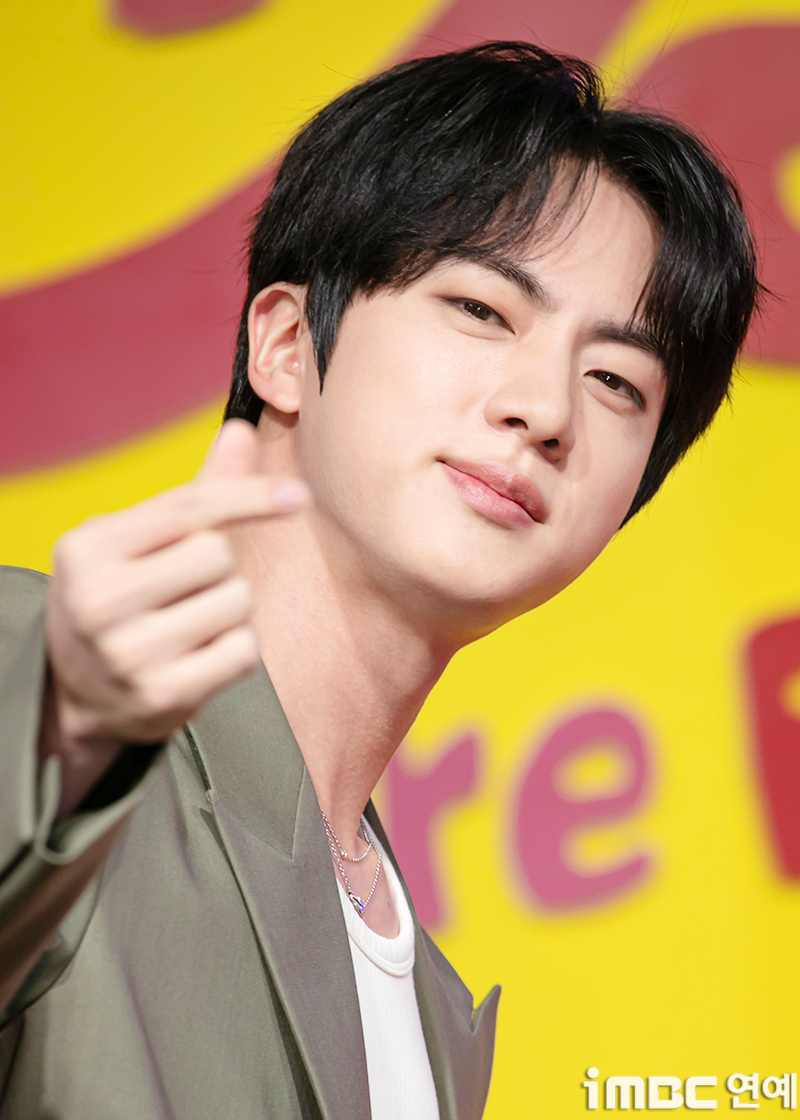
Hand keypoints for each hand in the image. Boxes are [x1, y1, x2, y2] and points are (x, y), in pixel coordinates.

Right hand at [45, 419, 307, 752]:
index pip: (186, 507)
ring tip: (192, 623)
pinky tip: (200, 655)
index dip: (250, 495)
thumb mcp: (134, 542)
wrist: (75, 693)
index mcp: (88, 547)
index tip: (301, 495)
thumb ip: (195, 494)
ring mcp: (127, 652)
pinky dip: (237, 648)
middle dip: (222, 567)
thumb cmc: (117, 600)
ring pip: (237, 601)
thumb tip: (242, 430)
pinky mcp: (160, 695)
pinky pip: (243, 650)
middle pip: (218, 554)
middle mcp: (98, 599)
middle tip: (188, 588)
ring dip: (232, 609)